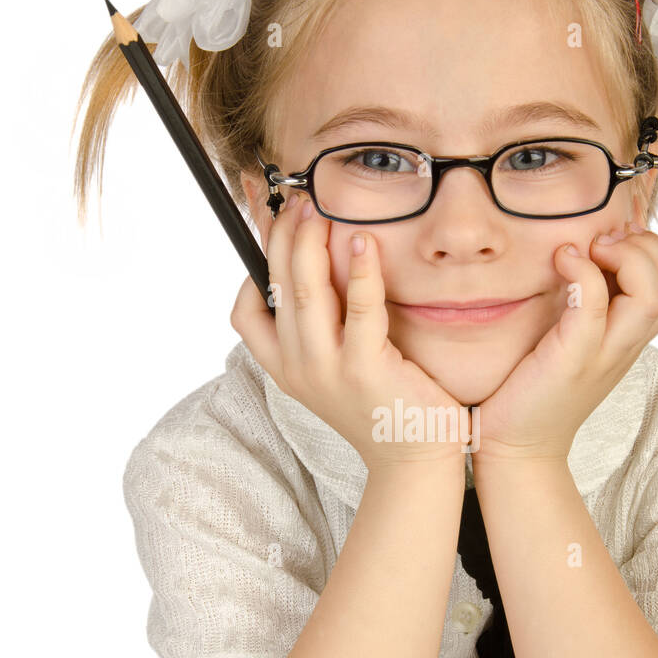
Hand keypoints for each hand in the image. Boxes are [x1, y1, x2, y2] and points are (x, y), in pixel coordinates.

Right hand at [230, 197, 469, 473]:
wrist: (412, 460)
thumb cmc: (382, 407)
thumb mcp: (336, 370)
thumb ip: (322, 328)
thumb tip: (314, 272)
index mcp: (286, 368)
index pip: (246, 311)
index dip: (252, 262)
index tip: (265, 220)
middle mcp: (298, 368)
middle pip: (276, 287)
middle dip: (283, 235)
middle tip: (297, 197)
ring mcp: (328, 369)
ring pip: (305, 291)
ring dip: (309, 242)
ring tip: (318, 207)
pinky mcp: (366, 368)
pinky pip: (360, 308)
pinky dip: (361, 269)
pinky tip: (364, 241)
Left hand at [473, 196, 657, 461]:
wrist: (516, 446)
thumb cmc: (534, 387)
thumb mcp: (570, 337)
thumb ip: (585, 301)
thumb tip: (579, 246)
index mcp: (628, 340)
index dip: (652, 251)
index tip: (610, 241)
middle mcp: (624, 347)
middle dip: (648, 248)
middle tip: (603, 242)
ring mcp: (602, 355)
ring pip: (653, 297)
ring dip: (628, 257)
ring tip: (590, 248)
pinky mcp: (571, 360)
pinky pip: (595, 306)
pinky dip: (584, 272)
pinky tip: (560, 261)